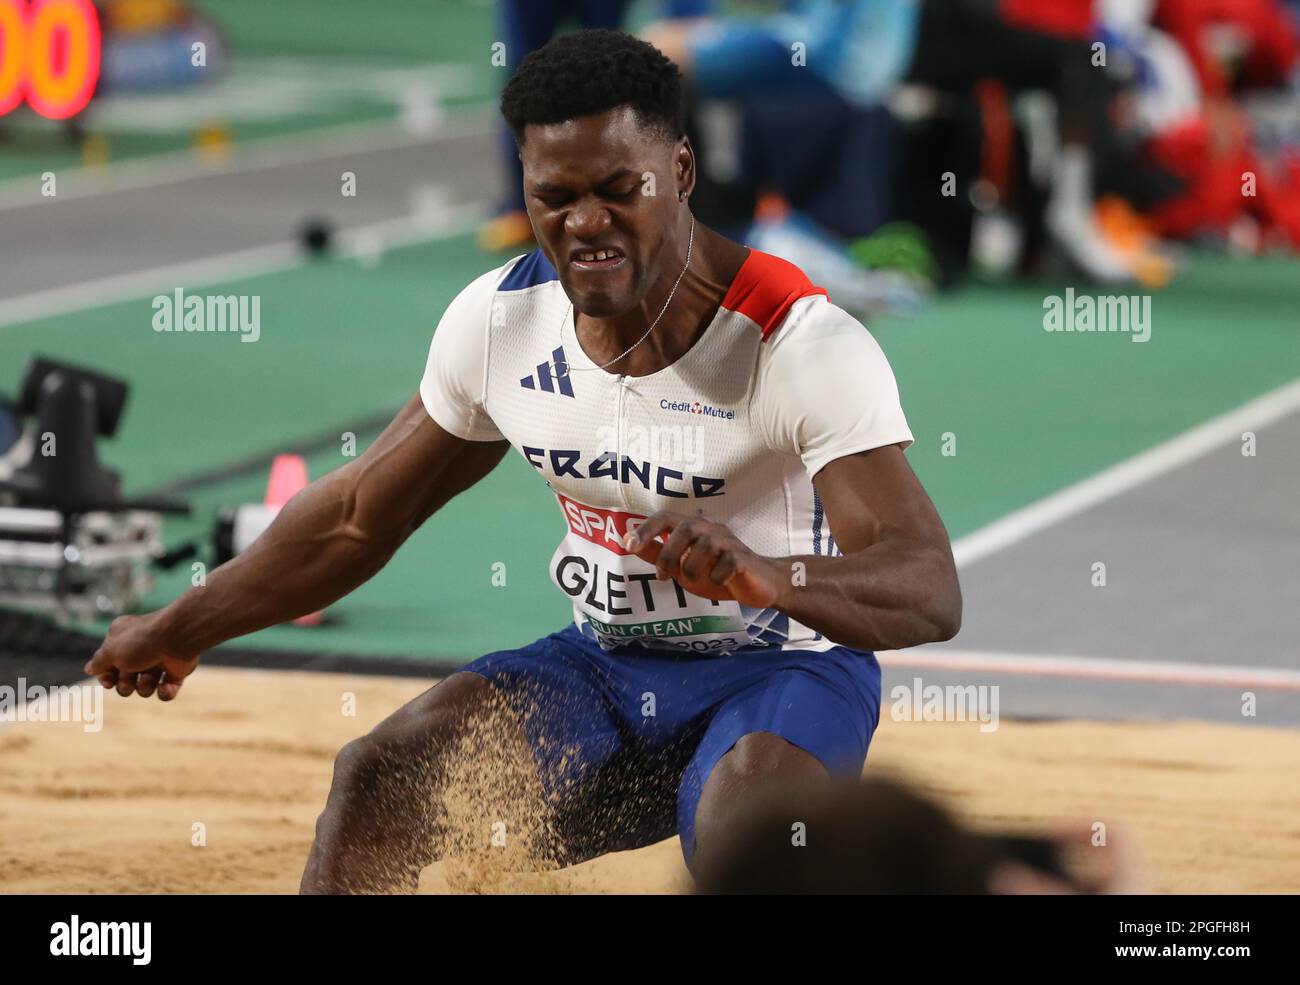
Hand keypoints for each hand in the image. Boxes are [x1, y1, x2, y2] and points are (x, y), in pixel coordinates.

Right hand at [84, 612, 198, 700]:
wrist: (178, 638)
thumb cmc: (140, 642)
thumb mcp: (110, 650)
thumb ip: (99, 661)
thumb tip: (89, 669)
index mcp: (123, 639)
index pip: (109, 665)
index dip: (107, 677)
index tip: (108, 681)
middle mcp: (141, 650)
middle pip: (126, 679)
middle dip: (126, 685)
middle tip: (129, 680)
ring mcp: (160, 661)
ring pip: (145, 687)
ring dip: (145, 686)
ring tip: (150, 677)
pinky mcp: (176, 671)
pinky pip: (167, 691)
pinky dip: (165, 692)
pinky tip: (164, 686)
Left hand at [624, 510, 784, 608]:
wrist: (758, 585)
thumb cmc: (717, 572)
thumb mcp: (681, 567)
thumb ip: (658, 554)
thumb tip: (629, 542)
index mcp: (694, 529)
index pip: (667, 518)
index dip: (646, 529)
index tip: (629, 544)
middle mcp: (711, 529)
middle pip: (685, 528)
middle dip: (669, 554)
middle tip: (664, 576)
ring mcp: (729, 543)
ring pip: (706, 545)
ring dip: (692, 567)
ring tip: (691, 581)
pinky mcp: (744, 559)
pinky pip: (727, 563)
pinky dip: (718, 576)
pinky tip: (719, 582)